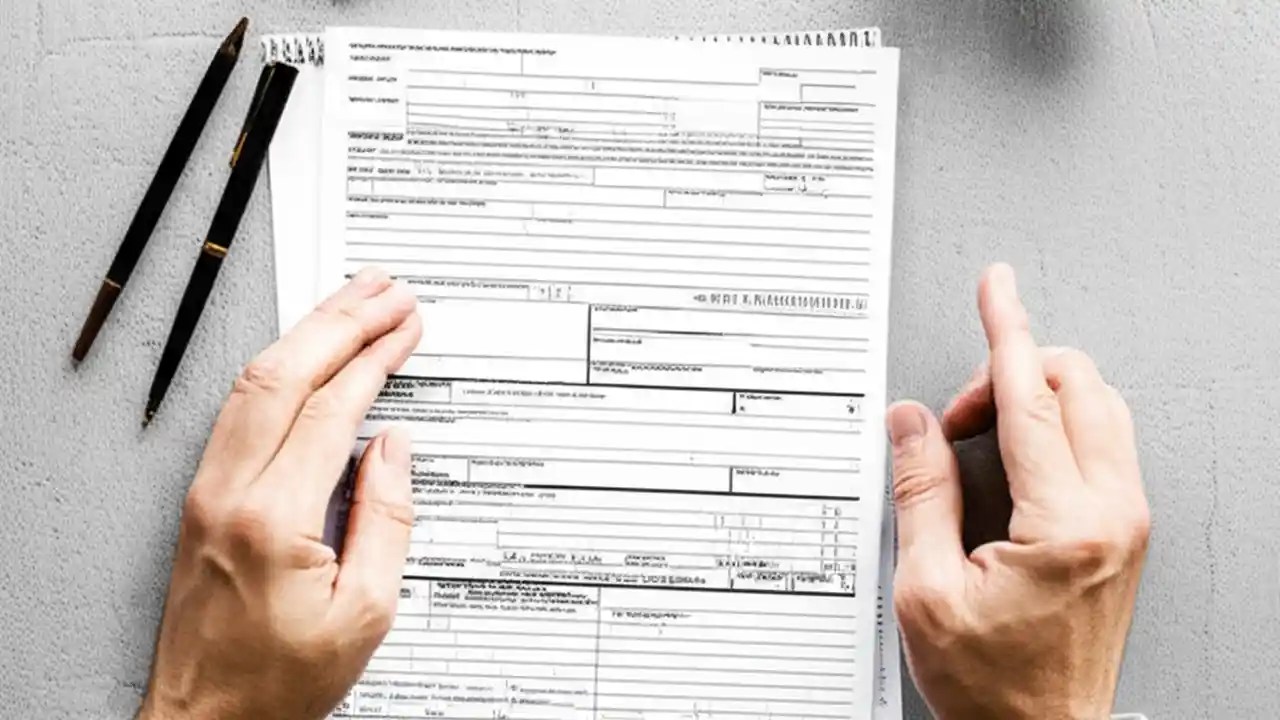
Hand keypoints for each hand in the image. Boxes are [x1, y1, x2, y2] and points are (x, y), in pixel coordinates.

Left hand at [138, 269, 422, 719]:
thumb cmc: (278, 682)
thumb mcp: (365, 614)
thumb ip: (387, 521)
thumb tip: (394, 451)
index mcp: (272, 518)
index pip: (332, 410)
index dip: (374, 359)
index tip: (405, 327)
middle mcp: (229, 493)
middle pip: (285, 375)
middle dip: (340, 321)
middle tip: (384, 289)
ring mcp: (207, 492)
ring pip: (254, 384)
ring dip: (306, 334)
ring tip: (350, 302)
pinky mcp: (202, 500)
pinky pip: (240, 410)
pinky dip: (279, 367)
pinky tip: (304, 354)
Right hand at [887, 264, 1149, 719]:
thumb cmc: (992, 686)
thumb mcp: (928, 589)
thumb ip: (920, 492)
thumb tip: (910, 424)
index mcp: (1066, 525)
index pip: (1031, 398)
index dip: (1004, 331)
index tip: (996, 288)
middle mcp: (1113, 513)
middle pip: (1076, 385)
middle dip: (1012, 373)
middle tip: (955, 415)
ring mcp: (1128, 521)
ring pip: (1097, 406)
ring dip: (1036, 397)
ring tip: (979, 436)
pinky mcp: (1125, 530)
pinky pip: (1102, 440)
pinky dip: (1055, 425)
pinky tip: (1014, 456)